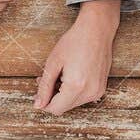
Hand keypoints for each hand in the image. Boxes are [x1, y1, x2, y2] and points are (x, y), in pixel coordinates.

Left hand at [35, 0, 118, 114]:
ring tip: (58, 76)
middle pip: (64, 108)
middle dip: (52, 97)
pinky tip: (70, 77)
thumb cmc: (74, 42)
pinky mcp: (101, 88)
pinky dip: (73, 92)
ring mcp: (97, 91)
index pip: (55, 109)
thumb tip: (38, 105)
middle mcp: (89, 92)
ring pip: (73, 104)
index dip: (44, 103)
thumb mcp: (53, 63)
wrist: (97, 30)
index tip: (38, 93)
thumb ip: (45, 87)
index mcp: (76, 86)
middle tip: (45, 80)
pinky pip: (83, 98)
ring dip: (63, 95)